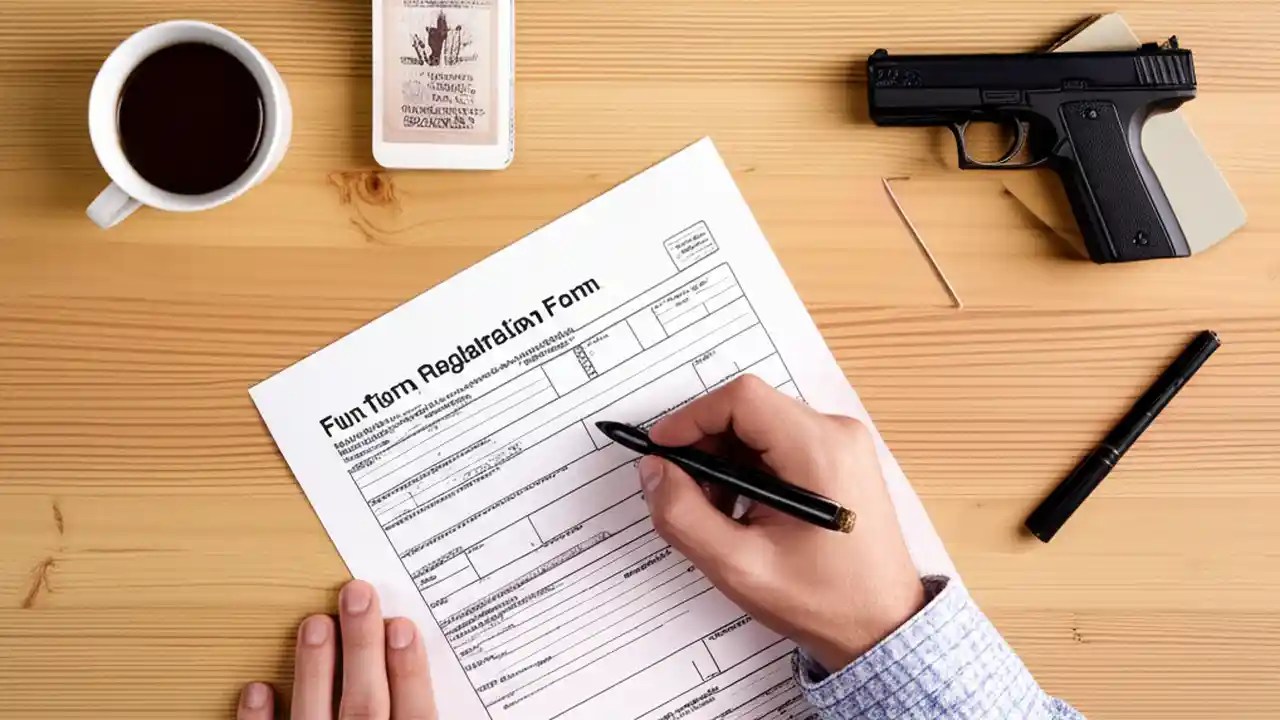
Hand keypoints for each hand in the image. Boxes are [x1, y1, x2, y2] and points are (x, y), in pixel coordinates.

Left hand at [237, 580, 436, 719]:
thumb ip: (422, 713)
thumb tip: (459, 694)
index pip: (415, 713)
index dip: (410, 670)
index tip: (402, 625)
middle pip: (366, 704)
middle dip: (362, 647)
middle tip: (357, 595)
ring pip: (316, 717)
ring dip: (314, 669)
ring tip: (314, 623)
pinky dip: (261, 719)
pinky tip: (257, 688)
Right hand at [639, 375, 924, 672]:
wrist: (883, 625)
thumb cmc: (824, 602)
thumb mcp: (740, 566)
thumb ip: (684, 515)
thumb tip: (654, 471)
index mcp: (820, 451)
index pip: (742, 399)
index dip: (692, 418)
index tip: (662, 451)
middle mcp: (837, 434)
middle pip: (750, 410)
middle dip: (706, 446)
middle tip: (686, 493)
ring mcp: (843, 444)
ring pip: (761, 426)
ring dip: (726, 460)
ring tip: (717, 512)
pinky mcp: (840, 458)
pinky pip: (780, 442)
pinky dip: (750, 468)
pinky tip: (743, 510)